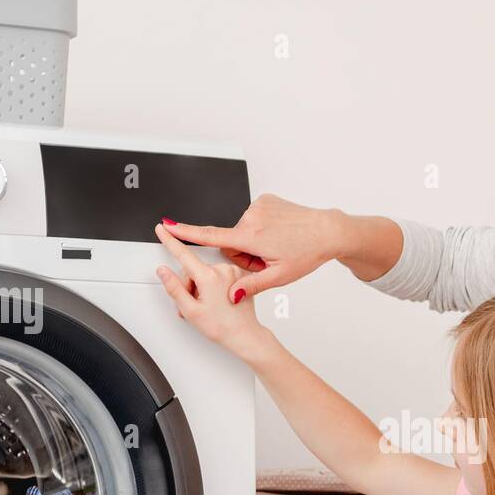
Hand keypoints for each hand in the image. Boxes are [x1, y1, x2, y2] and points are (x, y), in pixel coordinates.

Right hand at [154, 224, 266, 360]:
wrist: (246, 335)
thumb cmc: (224, 327)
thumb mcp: (191, 311)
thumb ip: (174, 288)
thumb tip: (163, 271)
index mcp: (210, 277)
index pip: (184, 254)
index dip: (170, 240)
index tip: (162, 228)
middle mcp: (224, 269)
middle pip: (194, 268)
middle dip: (190, 285)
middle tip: (195, 304)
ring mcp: (234, 270)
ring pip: (206, 271)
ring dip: (202, 285)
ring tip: (208, 303)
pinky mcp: (240, 273)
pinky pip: (219, 272)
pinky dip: (214, 283)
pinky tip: (218, 298)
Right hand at [160, 193, 341, 302]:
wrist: (328, 230)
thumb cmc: (307, 252)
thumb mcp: (279, 276)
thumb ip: (251, 286)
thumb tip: (232, 295)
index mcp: (250, 236)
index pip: (210, 236)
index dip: (185, 232)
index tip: (167, 225)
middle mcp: (251, 217)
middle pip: (232, 241)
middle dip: (244, 254)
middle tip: (267, 261)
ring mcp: (258, 206)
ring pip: (243, 231)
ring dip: (254, 242)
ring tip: (277, 247)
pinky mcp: (265, 199)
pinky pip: (254, 219)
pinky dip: (262, 229)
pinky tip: (279, 234)